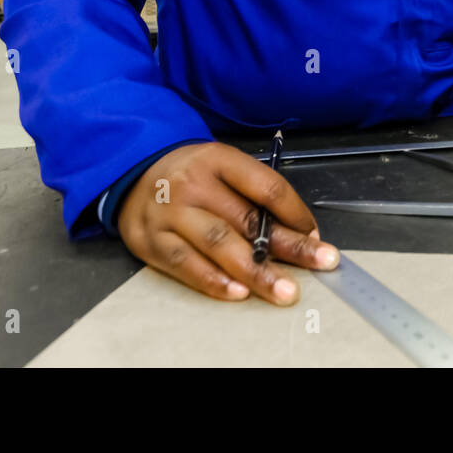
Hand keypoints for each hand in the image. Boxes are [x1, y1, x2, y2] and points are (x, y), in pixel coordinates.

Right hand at [117, 142, 339, 302]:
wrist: (132, 173)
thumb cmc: (190, 174)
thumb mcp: (222, 166)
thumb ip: (253, 194)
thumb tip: (296, 231)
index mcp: (218, 160)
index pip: (266, 187)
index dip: (295, 213)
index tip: (315, 234)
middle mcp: (193, 184)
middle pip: (248, 219)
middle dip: (289, 246)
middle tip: (320, 263)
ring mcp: (170, 213)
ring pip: (219, 243)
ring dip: (256, 270)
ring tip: (283, 290)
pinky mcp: (152, 241)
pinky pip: (186, 264)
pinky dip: (214, 280)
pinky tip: (238, 292)